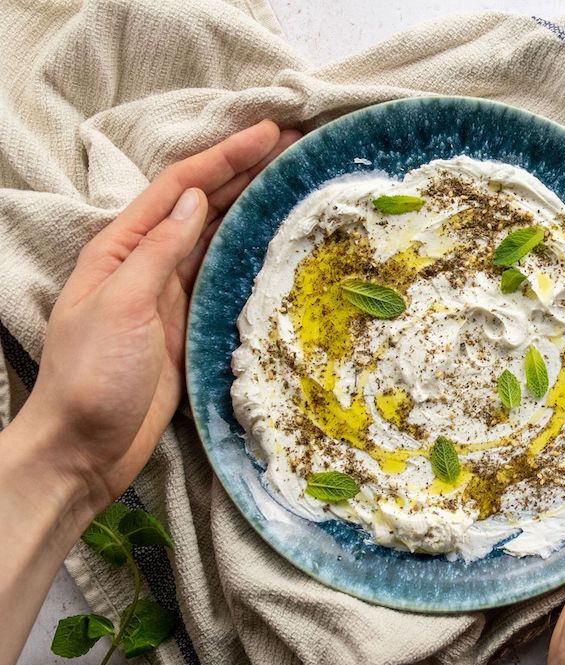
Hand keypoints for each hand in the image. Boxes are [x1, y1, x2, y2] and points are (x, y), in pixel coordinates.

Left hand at [17, 120, 299, 520]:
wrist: (85, 448)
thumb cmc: (93, 376)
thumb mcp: (122, 305)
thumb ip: (159, 252)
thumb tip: (196, 201)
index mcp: (121, 248)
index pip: (180, 189)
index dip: (225, 156)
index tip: (270, 133)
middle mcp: (147, 263)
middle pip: (202, 205)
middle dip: (246, 172)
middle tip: (297, 148)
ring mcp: (170, 296)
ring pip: (218, 238)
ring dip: (253, 208)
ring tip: (297, 185)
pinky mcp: (189, 327)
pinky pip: (225, 280)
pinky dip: (252, 256)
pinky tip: (280, 246)